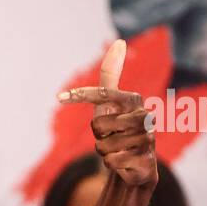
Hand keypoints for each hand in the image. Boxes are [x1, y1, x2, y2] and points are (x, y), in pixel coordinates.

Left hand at [57, 39, 157, 187]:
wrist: (136, 161)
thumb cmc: (121, 127)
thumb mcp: (112, 100)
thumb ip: (111, 74)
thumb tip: (120, 42)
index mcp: (133, 100)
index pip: (103, 93)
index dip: (81, 95)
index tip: (59, 97)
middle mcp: (144, 116)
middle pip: (98, 124)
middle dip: (98, 134)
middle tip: (111, 135)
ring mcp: (148, 138)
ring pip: (103, 146)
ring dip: (105, 151)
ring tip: (118, 148)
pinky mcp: (147, 160)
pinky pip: (112, 161)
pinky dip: (112, 163)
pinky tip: (124, 161)